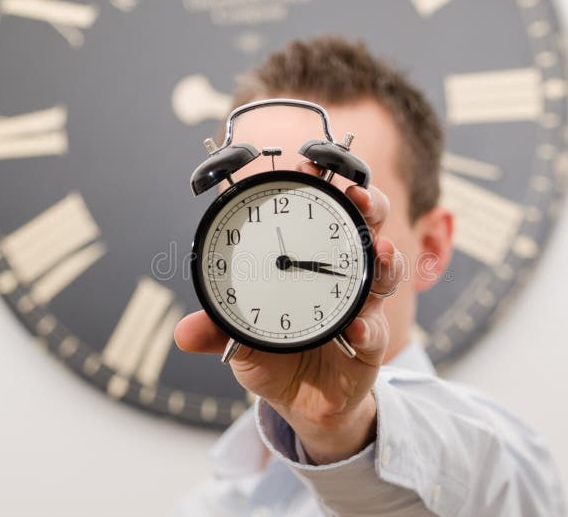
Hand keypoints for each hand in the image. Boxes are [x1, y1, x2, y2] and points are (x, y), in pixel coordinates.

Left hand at [175, 161, 402, 463]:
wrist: (301, 403)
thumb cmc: (274, 355)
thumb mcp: (241, 336)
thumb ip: (217, 329)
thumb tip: (184, 332)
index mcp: (311, 261)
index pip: (320, 213)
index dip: (319, 186)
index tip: (308, 164)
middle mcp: (341, 275)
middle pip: (365, 228)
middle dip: (367, 205)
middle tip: (355, 194)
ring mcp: (361, 308)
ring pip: (383, 273)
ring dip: (384, 258)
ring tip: (379, 249)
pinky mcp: (370, 345)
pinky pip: (373, 332)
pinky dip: (367, 327)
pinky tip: (357, 326)